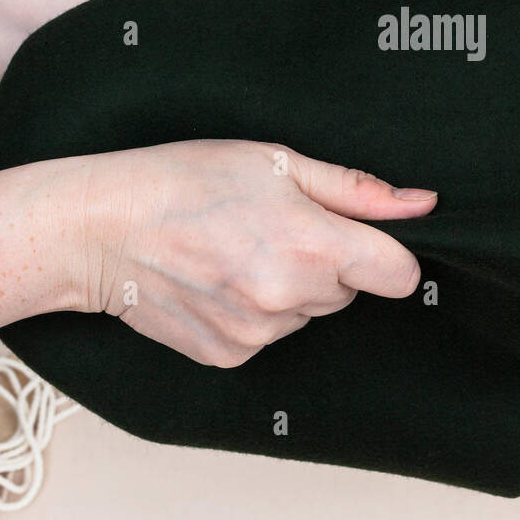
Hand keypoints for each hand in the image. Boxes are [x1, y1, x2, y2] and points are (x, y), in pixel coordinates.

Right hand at [79, 140, 436, 366]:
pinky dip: (255, 313)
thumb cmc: (183, 182)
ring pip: (309, 314)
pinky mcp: (228, 356)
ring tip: (237, 250)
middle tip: (273, 228)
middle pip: (350, 292)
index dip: (384, 252)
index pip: (399, 275)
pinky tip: (218, 280)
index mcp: (313, 246)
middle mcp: (290, 299)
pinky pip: (269, 336)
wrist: (98, 229)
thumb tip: (422, 203)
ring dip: (291, 288)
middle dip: (328, 263)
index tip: (360, 237)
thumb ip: (355, 190)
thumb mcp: (276, 162)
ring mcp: (257, 335)